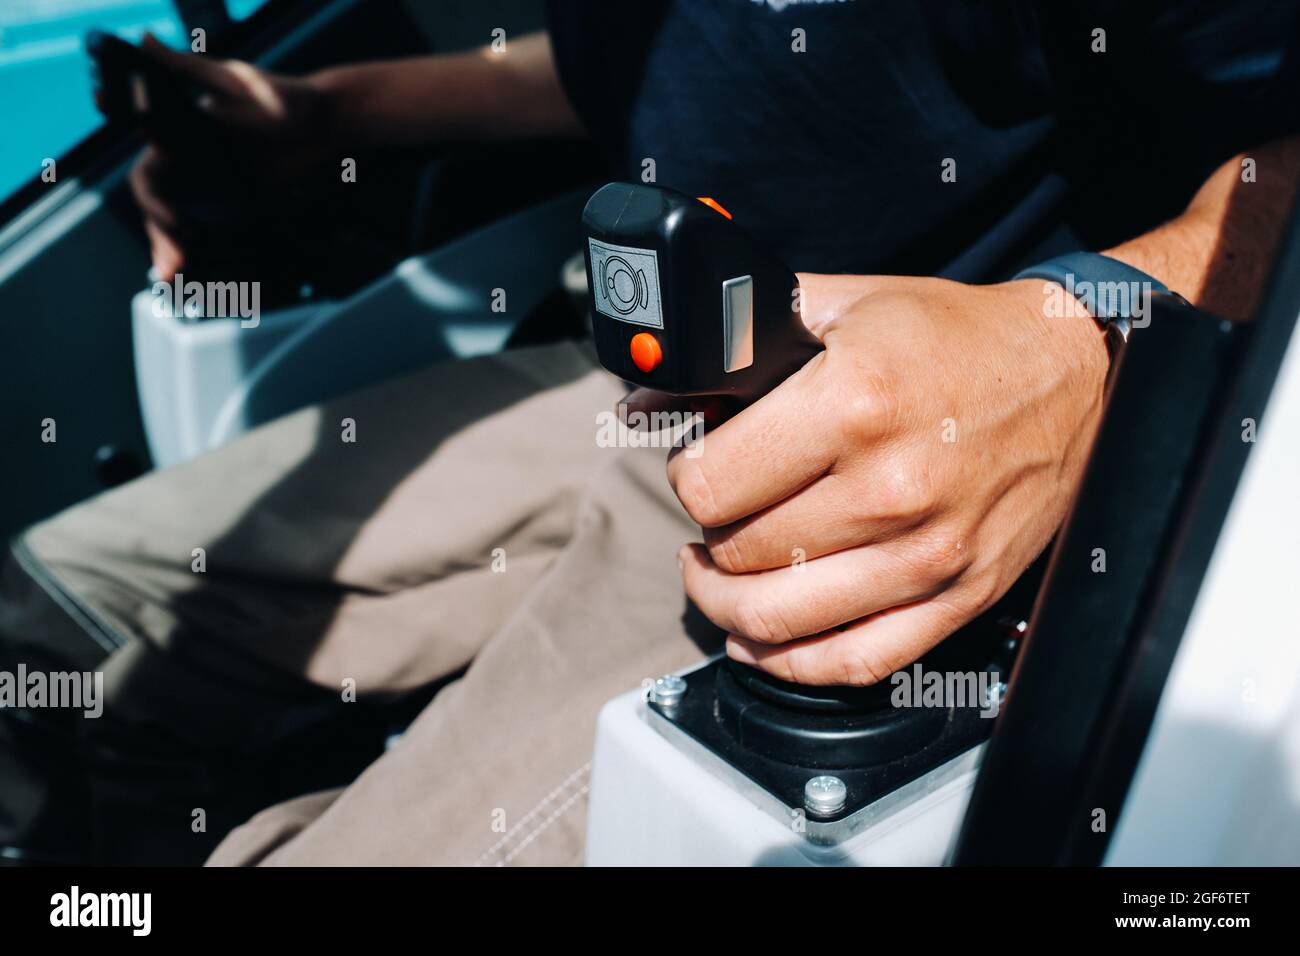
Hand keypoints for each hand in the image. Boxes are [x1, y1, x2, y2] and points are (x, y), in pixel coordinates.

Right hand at [127, 35, 333, 278]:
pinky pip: (219, 242)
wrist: (332, 127)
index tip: (175, 223)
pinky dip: (210, 264)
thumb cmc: (282, 98)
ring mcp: (216, 193)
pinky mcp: (242, 211)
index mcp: (180, 141)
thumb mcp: (232, 82)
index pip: (153, 178)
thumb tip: (142, 41)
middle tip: (173, 268)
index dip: (156, 204)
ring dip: (176, 258)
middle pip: (165, 212)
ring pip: (183, 232)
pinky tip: (204, 284)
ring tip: (176, 281)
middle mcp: (193, 169)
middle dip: (164, 241)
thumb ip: (186, 68)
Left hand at [666, 274, 1108, 684]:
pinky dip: (790, 663)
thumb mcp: (848, 304)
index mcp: (855, 404)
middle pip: (739, 553)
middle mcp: (890, 487)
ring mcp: (927, 554)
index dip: (687, 476)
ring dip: (726, 604)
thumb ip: (744, 339)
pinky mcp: (957, 596)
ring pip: (778, 619)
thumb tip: (654, 392)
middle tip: (715, 513)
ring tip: (716, 576)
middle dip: (708, 534)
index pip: (713, 484)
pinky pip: (853, 661)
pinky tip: (760, 641)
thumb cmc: (959, 339)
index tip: (696, 467)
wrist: (1078, 376)